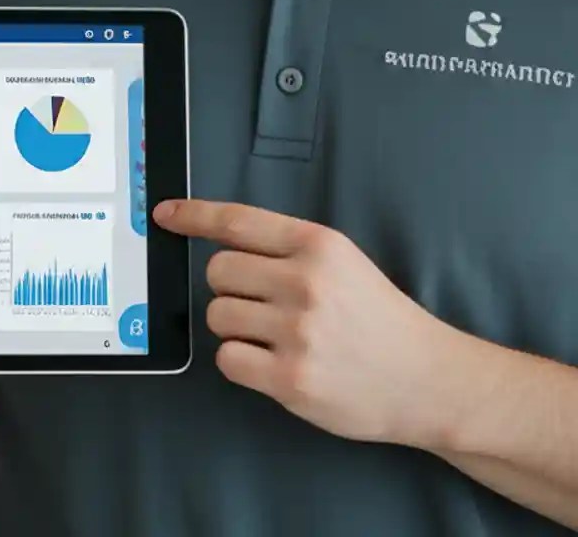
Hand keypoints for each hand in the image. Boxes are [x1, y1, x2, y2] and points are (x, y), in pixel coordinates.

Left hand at [154, 199, 464, 447]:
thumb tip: (222, 243)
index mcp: (319, 246)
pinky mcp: (290, 378)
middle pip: (217, 271)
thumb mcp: (344, 264)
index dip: (193, 216)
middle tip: (266, 307)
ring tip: (279, 339)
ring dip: (236, 328)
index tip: (165, 215)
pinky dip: (241, 363)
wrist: (430, 380)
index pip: (236, 222)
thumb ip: (287, 251)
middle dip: (231, 289)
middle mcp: (306, 282)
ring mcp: (297, 332)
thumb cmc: (381, 321)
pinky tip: (276, 364)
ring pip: (217, 315)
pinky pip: (227, 359)